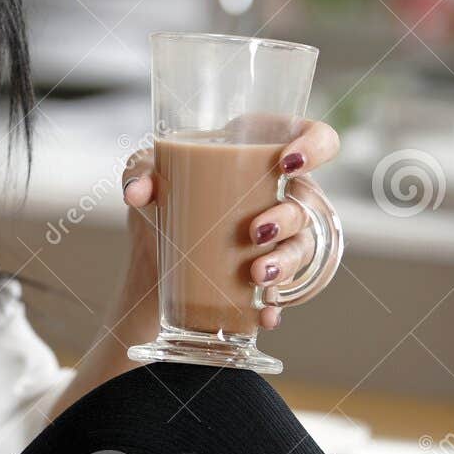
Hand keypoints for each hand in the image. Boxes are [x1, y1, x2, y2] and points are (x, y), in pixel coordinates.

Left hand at [119, 117, 340, 332]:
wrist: (154, 255)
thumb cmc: (164, 195)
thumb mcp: (148, 174)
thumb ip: (140, 170)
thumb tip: (138, 191)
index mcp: (262, 155)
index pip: (314, 139)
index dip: (316, 146)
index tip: (287, 163)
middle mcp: (279, 194)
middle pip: (305, 201)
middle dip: (286, 218)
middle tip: (255, 232)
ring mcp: (279, 237)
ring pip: (300, 247)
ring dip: (285, 263)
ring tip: (256, 275)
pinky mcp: (267, 274)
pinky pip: (284, 292)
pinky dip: (274, 304)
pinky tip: (264, 315)